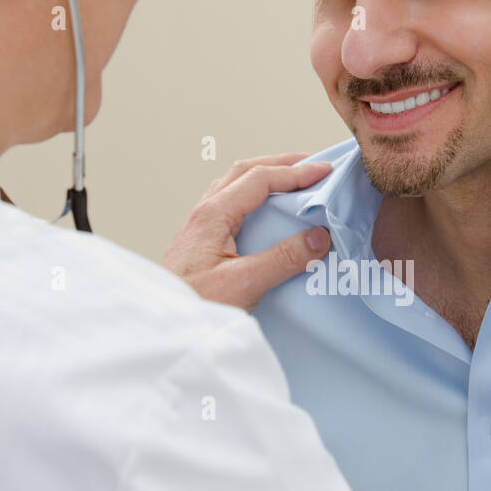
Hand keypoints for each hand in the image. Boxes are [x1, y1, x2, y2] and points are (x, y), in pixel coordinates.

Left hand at [164, 154, 331, 311]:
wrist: (166, 325)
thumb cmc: (195, 305)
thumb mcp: (244, 283)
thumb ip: (283, 258)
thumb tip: (318, 237)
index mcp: (213, 215)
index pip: (259, 179)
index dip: (295, 172)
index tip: (324, 172)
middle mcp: (204, 213)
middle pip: (245, 172)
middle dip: (281, 164)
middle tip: (312, 166)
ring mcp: (201, 226)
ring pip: (235, 185)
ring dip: (266, 177)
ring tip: (293, 181)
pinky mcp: (202, 241)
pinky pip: (231, 204)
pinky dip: (254, 196)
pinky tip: (265, 210)